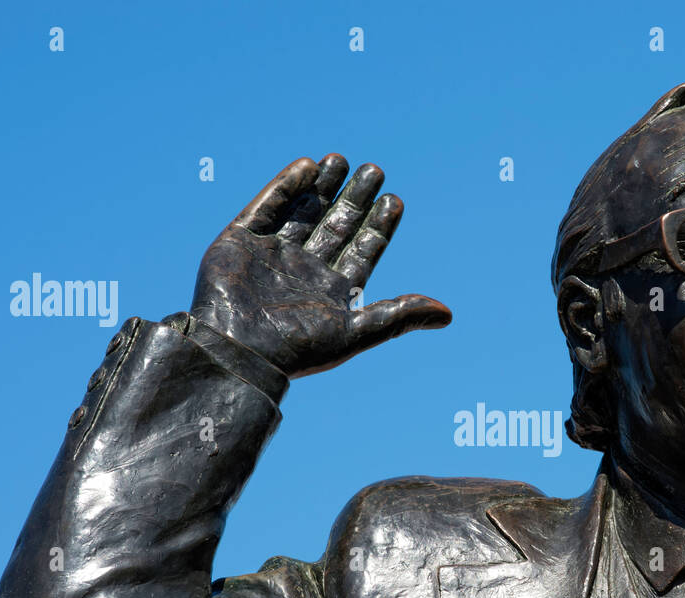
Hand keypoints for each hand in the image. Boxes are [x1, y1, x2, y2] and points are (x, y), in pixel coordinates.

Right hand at [190, 154, 450, 377]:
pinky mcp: (241, 241)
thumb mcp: (355, 332)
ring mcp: (272, 254)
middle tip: (375, 169)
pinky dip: (286, 187)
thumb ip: (397, 316)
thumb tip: (448, 314)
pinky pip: (267, 207)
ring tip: (341, 159)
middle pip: (336, 226)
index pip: (361, 251)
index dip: (378, 227)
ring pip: (303, 212)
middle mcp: (304, 270)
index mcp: (331, 292)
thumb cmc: (297, 350)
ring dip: (323, 188)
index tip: (394, 200)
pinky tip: (309, 168)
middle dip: (354, 199)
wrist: (237, 351)